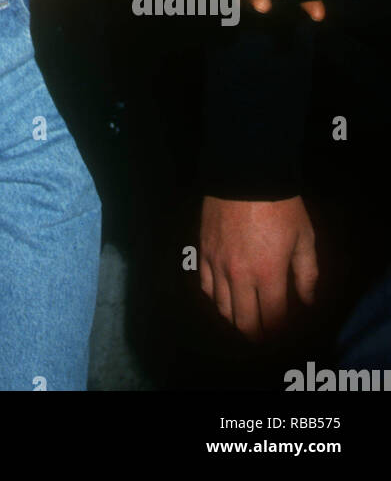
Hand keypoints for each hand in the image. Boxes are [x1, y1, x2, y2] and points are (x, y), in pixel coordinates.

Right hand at [200, 195, 317, 337]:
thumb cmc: (280, 205)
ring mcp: (217, 265)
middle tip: (264, 335)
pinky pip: (205, 286)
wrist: (245, 173)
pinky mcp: (203, 251)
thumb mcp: (304, 237)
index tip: (284, 333)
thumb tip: (306, 301)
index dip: (280, 332)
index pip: (273, 320)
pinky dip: (215, 298)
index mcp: (268, 275)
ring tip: (246, 318)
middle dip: (257, 334)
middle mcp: (239, 276)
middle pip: (244, 322)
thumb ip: (307, 274)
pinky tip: (224, 297)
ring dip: (236, 319)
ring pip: (222, 308)